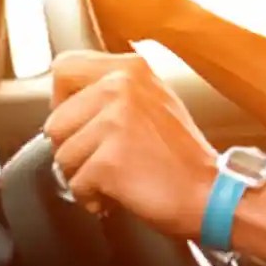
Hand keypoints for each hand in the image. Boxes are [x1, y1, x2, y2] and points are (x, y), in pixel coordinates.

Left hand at [43, 51, 217, 238]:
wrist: (210, 192)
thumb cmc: (181, 156)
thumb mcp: (152, 100)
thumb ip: (114, 90)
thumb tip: (67, 100)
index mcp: (132, 68)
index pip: (64, 67)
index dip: (62, 100)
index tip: (81, 121)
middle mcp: (122, 86)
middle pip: (55, 121)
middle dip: (73, 148)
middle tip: (108, 157)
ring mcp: (116, 121)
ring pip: (61, 156)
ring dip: (84, 175)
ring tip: (119, 175)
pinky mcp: (109, 159)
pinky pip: (75, 184)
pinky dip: (93, 197)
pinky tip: (119, 193)